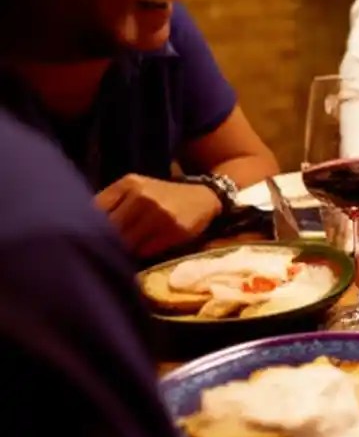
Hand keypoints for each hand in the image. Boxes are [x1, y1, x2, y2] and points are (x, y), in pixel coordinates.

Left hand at [95, 174, 222, 257]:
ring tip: (122, 251)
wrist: (203, 197)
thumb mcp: (135, 189)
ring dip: (123, 250)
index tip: (85, 236)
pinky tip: (142, 249)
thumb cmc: (161, 195)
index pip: (95, 210)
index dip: (87, 227)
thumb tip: (78, 227)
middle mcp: (143, 197)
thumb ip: (109, 203)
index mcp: (129, 184)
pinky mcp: (175, 230)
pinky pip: (146, 250)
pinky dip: (140, 253)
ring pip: (127, 242)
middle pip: (110, 229)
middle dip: (105, 241)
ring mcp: (160, 214)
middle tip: (102, 249)